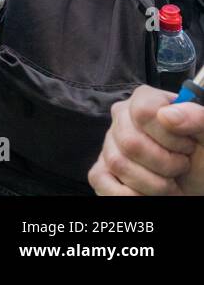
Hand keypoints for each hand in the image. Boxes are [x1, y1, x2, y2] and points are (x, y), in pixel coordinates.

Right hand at [88, 85, 203, 195]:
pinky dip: (129, 195)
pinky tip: (148, 193)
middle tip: (181, 166)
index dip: (170, 137)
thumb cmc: (201, 156)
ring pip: (119, 164)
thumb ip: (197, 118)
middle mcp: (121, 118)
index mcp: (145, 100)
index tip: (188, 147)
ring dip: (154, 184)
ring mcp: (108, 144)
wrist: (196, 182)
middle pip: (131, 143)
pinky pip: (101, 181)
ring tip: (169, 182)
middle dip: (165, 164)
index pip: (144, 112)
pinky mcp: (101, 170)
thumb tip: (167, 115)